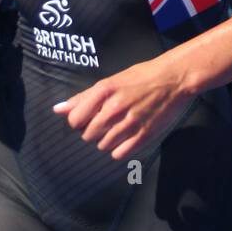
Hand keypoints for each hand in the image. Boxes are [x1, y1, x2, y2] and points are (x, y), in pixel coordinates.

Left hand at [52, 57, 193, 159]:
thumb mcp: (110, 81)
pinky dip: (119, 149)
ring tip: (117, 128)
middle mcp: (114, 108)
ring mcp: (130, 123)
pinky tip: (125, 138)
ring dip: (105, 140)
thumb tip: (57, 109)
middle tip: (105, 122)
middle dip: (92, 131)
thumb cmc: (141, 77)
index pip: (74, 120)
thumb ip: (83, 97)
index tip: (87, 118)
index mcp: (104, 91)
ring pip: (102, 145)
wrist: (174, 78)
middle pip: (87, 135)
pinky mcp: (144, 135)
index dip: (78, 122)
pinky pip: (119, 153)